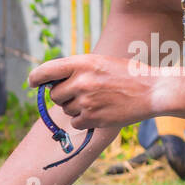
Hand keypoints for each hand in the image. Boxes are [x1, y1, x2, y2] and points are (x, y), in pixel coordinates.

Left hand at [28, 54, 154, 129]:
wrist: (153, 90)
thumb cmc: (127, 75)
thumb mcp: (101, 62)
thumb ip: (77, 70)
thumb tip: (51, 82)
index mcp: (82, 62)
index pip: (46, 70)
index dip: (36, 78)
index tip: (32, 83)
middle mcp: (81, 81)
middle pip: (54, 95)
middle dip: (63, 96)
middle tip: (81, 93)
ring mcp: (85, 101)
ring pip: (65, 109)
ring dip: (76, 108)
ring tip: (98, 100)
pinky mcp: (91, 118)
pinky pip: (75, 122)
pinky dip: (84, 120)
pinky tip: (101, 111)